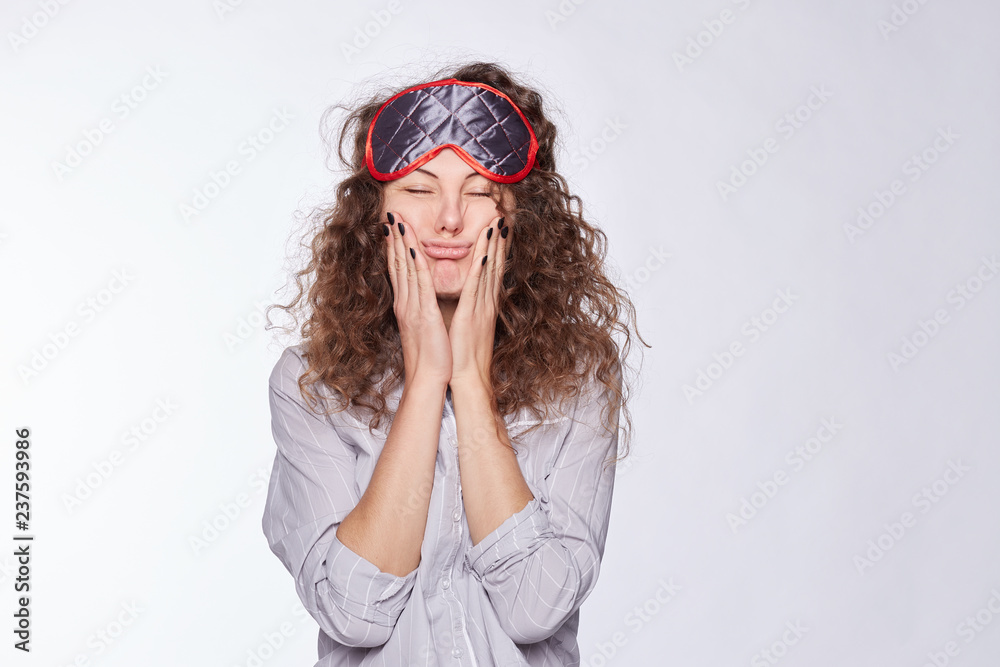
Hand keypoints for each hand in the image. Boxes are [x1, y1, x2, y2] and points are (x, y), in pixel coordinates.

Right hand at [384, 213, 451, 387]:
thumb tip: (420, 299)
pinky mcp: (425, 314)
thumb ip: (420, 310)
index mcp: (407, 306)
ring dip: (403, 243)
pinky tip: (415, 247)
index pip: (399, 270)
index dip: (395, 247)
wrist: (428, 378)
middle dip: (395, 238)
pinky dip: (417, 263)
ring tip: (398, 220)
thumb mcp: (423, 327)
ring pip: (407, 268)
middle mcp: (406, 303)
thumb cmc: (429, 357)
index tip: (393, 227)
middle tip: (390, 214)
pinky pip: (421, 284)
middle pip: (398, 264)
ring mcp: (413, 307)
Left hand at [448, 216, 508, 388]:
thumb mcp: (471, 326)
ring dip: (492, 246)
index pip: (492, 270)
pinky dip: (481, 267)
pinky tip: (485, 251)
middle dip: (498, 240)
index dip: (496, 248)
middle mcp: (486, 302)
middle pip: (495, 264)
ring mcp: (481, 306)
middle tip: (502, 216)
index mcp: (484, 304)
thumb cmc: (466, 355)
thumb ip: (473, 309)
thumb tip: (471, 298)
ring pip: (488, 270)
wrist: (469, 377)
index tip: (498, 228)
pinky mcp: (472, 314)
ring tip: (496, 224)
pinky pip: (477, 286)